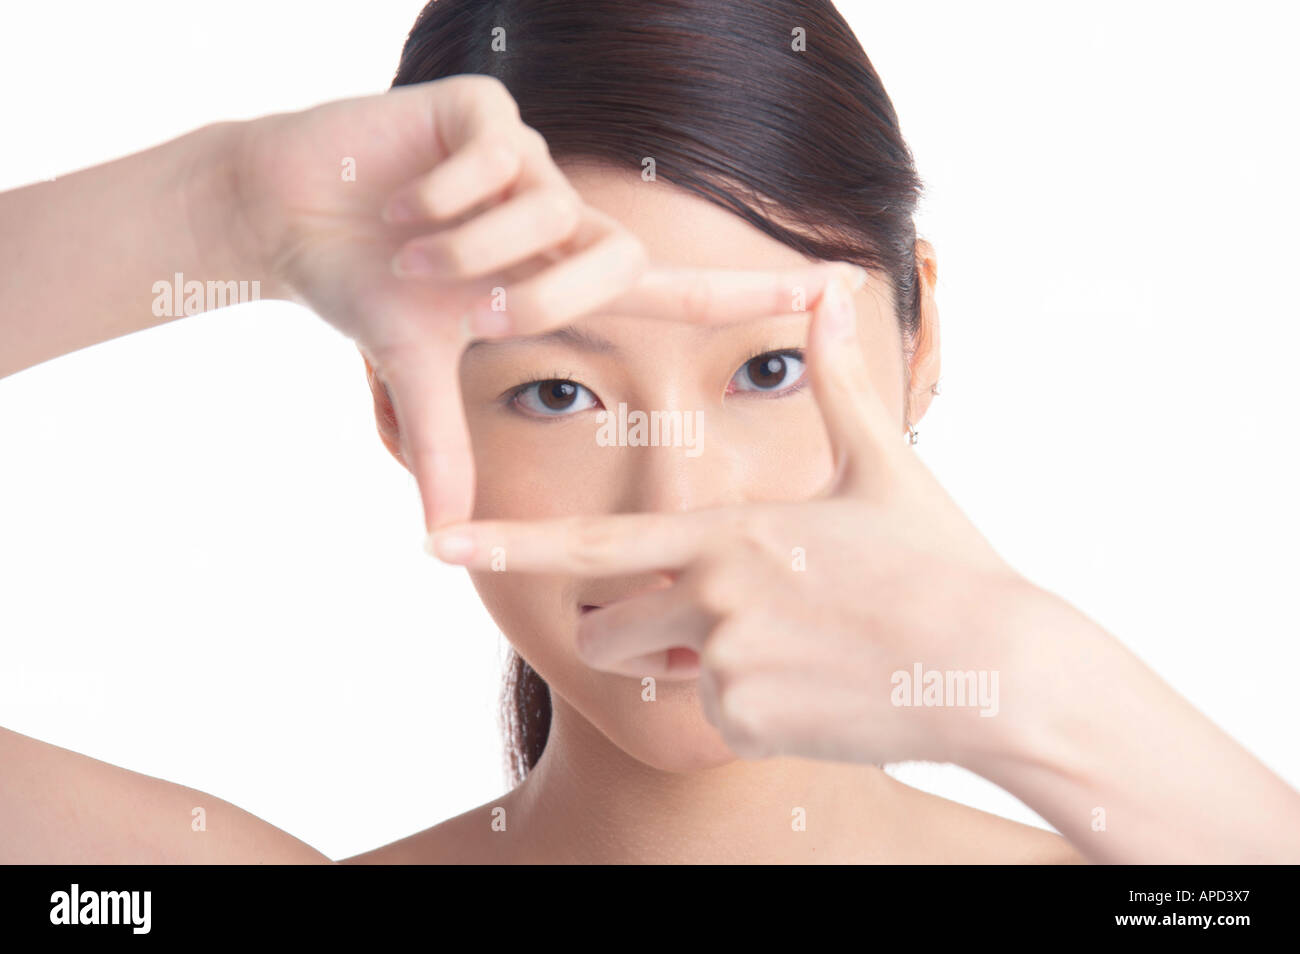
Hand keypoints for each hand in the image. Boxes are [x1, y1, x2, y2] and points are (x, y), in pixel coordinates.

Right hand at [228, 75, 861, 530]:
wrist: (289, 212)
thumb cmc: (364, 284)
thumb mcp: (413, 371)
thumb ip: (444, 448)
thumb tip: (438, 538)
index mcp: (559, 274)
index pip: (676, 289)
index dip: (752, 294)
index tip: (835, 291)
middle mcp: (560, 215)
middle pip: (611, 262)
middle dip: (536, 297)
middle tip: (464, 308)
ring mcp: (529, 159)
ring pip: (550, 210)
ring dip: (471, 251)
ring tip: (409, 249)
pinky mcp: (487, 110)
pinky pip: (499, 158)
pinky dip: (446, 196)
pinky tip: (404, 200)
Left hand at [426, 275, 1040, 765]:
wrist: (998, 666)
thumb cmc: (943, 563)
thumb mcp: (885, 466)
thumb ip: (838, 383)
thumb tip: (835, 290)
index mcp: (727, 530)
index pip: (590, 543)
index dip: (505, 542)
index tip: (434, 541)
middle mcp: (712, 595)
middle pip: (605, 624)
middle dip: (632, 625)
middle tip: (716, 617)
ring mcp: (727, 664)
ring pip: (660, 672)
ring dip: (696, 661)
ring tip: (789, 640)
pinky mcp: (750, 723)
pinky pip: (716, 716)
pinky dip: (753, 706)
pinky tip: (818, 684)